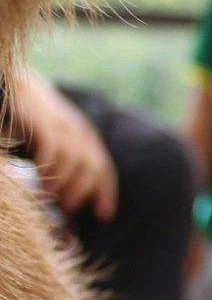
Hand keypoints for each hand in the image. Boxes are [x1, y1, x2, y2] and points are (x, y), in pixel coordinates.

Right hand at [12, 72, 115, 219]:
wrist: (18, 84)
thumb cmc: (34, 120)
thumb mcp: (56, 141)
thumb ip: (65, 163)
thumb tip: (66, 198)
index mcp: (86, 138)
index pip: (103, 169)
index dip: (106, 192)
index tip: (104, 215)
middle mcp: (79, 132)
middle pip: (90, 167)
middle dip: (82, 191)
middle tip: (69, 208)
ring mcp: (62, 126)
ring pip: (72, 160)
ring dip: (64, 183)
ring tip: (52, 199)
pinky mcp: (43, 123)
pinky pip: (52, 150)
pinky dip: (48, 170)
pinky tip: (42, 183)